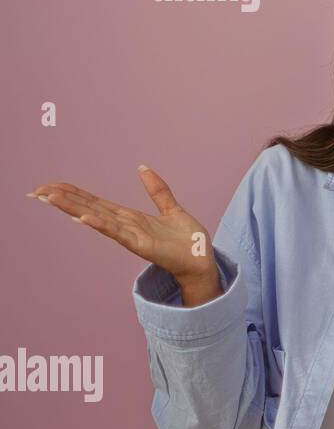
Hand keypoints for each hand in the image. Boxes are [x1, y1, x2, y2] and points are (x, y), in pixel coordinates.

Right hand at [28, 166, 215, 282]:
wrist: (202, 260)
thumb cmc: (187, 240)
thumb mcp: (171, 208)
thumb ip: (157, 189)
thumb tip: (142, 167)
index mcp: (130, 217)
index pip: (96, 202)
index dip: (74, 193)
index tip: (51, 184)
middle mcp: (126, 226)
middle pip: (89, 208)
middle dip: (64, 199)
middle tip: (36, 190)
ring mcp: (131, 236)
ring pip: (98, 218)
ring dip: (74, 208)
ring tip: (51, 198)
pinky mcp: (142, 245)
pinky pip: (118, 233)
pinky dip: (101, 225)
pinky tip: (84, 218)